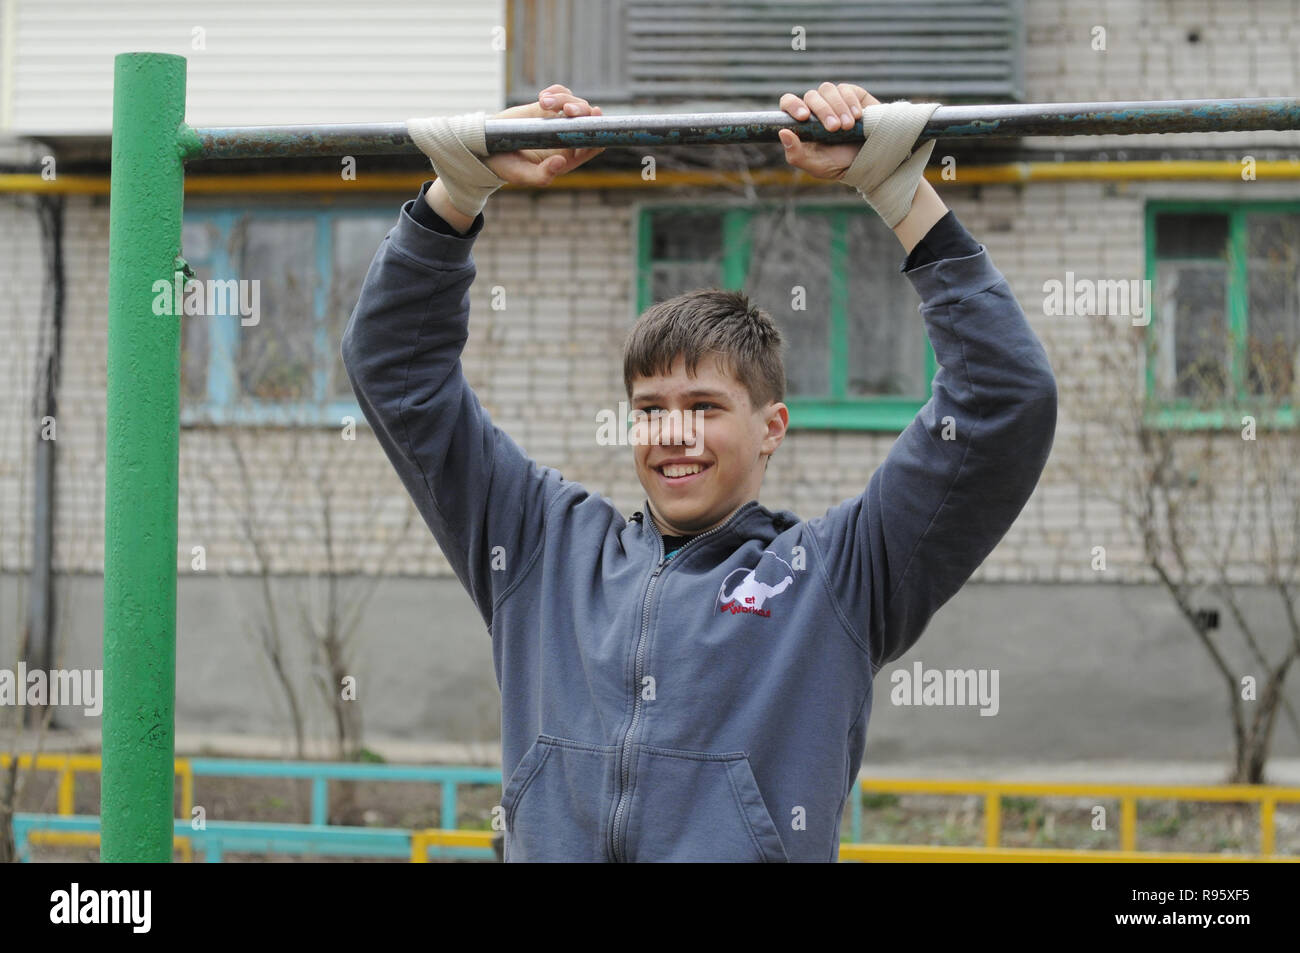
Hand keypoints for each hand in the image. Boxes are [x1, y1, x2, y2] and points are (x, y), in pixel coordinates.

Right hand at [484, 85, 604, 185]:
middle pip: (587, 119)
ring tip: (544, 102)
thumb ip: (542, 175)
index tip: (593, 117)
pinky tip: (542, 97)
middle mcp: (567, 138)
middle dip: (582, 110)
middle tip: (567, 109)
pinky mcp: (546, 107)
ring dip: (564, 98)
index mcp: (569, 158)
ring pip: (574, 102)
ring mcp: (558, 120)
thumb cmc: (507, 167)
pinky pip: (560, 93)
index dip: (598, 131)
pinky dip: (556, 91)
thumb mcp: (523, 175)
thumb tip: (562, 161)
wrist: (488, 148)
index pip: (593, 144)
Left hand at [777, 82, 879, 180]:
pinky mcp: (851, 94)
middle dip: (822, 111)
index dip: (793, 105)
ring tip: (847, 127)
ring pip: (827, 90)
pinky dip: (851, 103)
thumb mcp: (815, 165)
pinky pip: (845, 90)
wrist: (869, 159)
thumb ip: (796, 154)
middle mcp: (815, 108)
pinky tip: (858, 117)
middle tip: (834, 128)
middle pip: (811, 96)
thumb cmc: (838, 164)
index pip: (788, 103)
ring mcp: (832, 99)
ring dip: (838, 107)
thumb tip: (782, 133)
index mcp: (802, 123)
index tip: (804, 116)